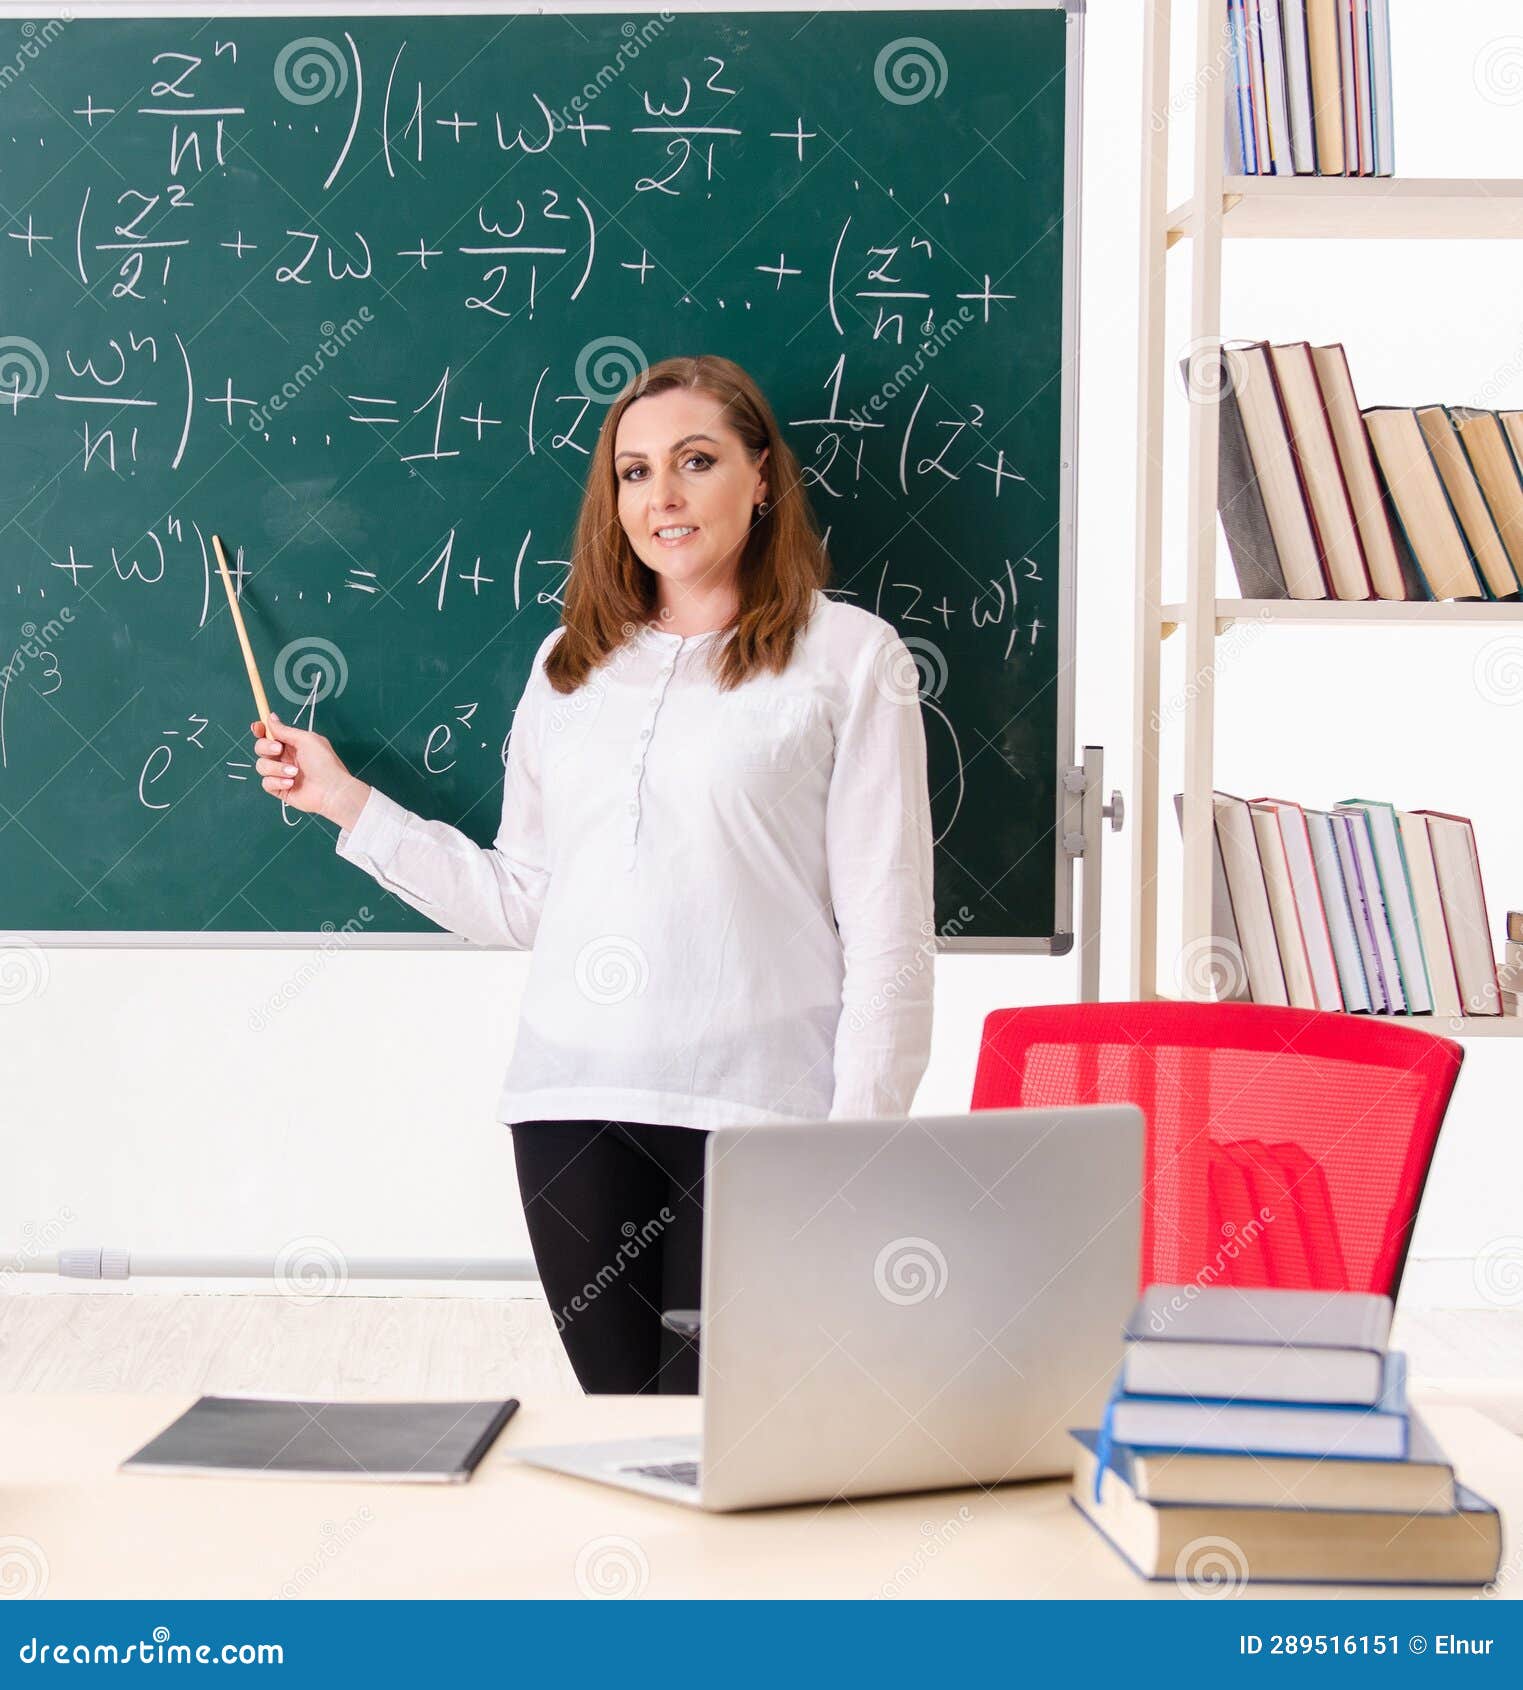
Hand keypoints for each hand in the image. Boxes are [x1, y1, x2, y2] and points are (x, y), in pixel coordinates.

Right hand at [250, 711, 369, 827]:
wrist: (331, 790)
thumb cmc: (324, 763)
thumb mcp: (306, 740)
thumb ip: (285, 730)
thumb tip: (270, 717)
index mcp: (292, 744)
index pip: (269, 734)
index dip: (260, 730)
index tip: (257, 728)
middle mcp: (285, 757)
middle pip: (260, 748)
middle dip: (266, 747)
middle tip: (279, 750)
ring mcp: (281, 773)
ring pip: (261, 766)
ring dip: (276, 768)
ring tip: (294, 773)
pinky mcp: (279, 789)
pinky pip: (266, 783)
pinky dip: (277, 782)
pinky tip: (291, 783)